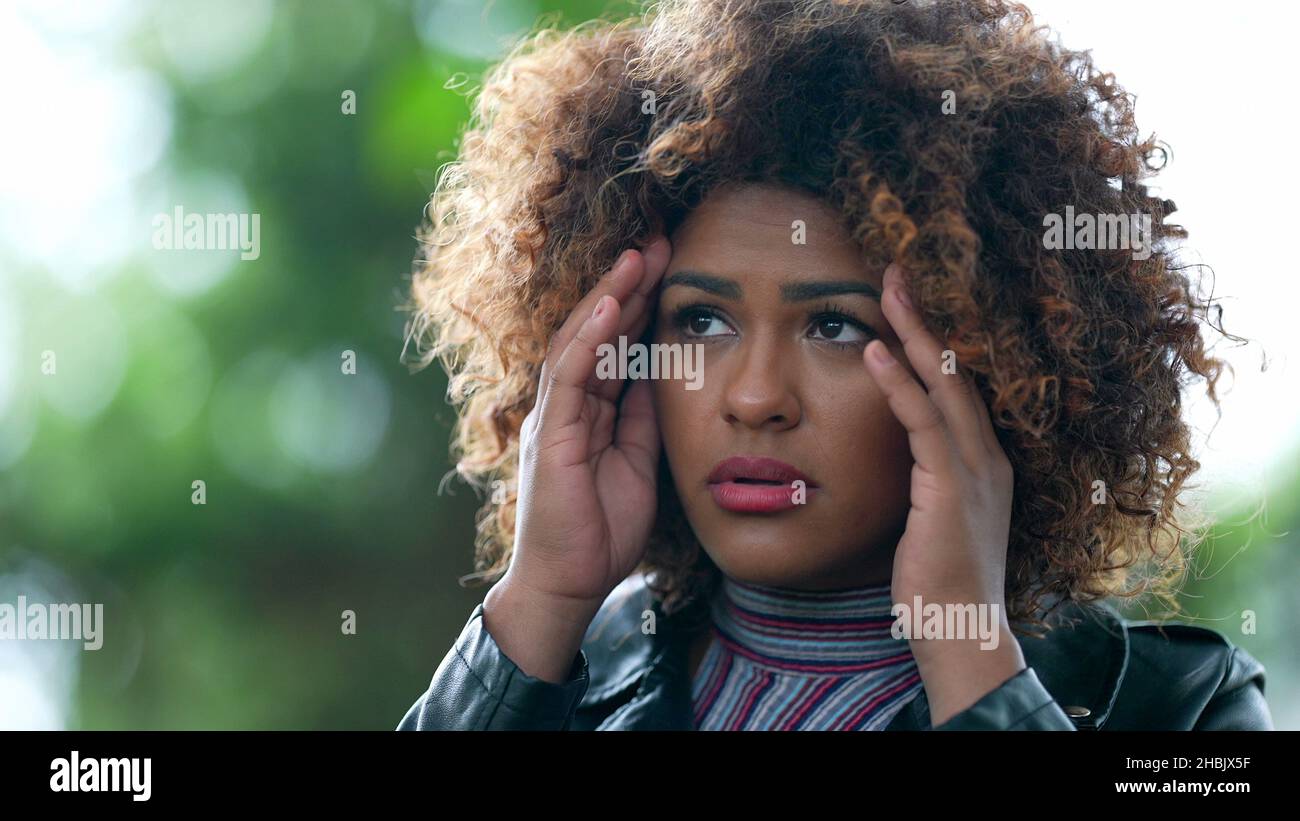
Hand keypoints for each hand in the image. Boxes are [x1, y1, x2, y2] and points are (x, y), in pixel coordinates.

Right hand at [506, 235, 672, 616]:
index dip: (638, 303)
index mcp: (586, 411)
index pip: (613, 344)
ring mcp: (553, 416)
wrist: (569, 583)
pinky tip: (609, 306)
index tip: (669, 266)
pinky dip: (588, 339)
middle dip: (627, 285)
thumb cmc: (600, 530)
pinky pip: (568, 376)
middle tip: (659, 240)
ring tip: (637, 256)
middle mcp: (566, 405)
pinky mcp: (550, 434)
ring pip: (579, 341)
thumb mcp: (638, 461)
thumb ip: (643, 418)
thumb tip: (663, 374)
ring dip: (608, 296)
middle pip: (595, 331)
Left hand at [863, 262, 1024, 725]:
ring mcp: (974, 471)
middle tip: (897, 270)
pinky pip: (922, 424)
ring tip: (886, 288)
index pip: (959, 387)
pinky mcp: (949, 490)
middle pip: (957, 371)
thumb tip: (894, 454)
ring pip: (945, 386)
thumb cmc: (940, 582)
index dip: (933, 342)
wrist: (962, 631)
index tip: (906, 302)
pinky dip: (898, 384)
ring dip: (914, 333)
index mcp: (984, 462)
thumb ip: (922, 480)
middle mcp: (987, 457)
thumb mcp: (932, 518)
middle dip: (926, 319)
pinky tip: (875, 350)